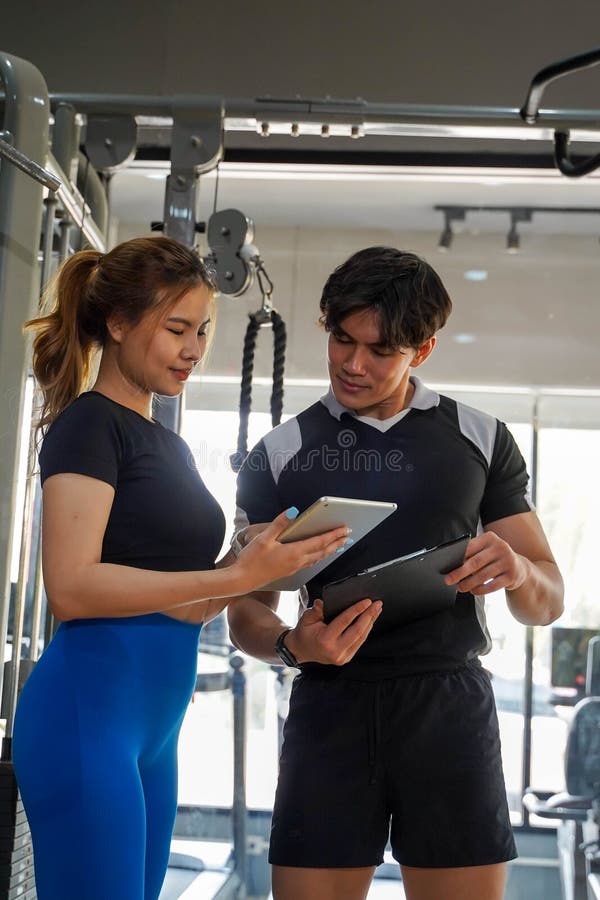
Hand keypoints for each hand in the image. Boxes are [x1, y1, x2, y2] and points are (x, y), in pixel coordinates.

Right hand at [234, 509, 350, 591]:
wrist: (242, 580)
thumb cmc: (251, 560)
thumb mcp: (264, 538)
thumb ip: (280, 523)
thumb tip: (293, 511)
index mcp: (294, 552)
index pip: (319, 541)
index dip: (334, 535)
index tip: (345, 529)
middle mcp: (298, 561)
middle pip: (323, 551)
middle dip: (337, 543)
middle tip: (348, 536)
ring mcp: (295, 568)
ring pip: (318, 558)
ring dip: (330, 550)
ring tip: (340, 545)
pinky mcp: (290, 571)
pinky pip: (311, 562)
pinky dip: (320, 556)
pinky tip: (320, 554)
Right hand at [285, 597, 382, 665]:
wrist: (301, 651)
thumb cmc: (305, 633)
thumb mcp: (306, 619)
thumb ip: (315, 611)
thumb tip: (323, 602)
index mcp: (325, 640)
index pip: (344, 622)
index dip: (357, 610)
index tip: (367, 601)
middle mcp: (335, 650)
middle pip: (357, 631)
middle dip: (369, 616)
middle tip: (377, 604)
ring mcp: (342, 657)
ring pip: (361, 637)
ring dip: (371, 622)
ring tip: (377, 610)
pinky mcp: (346, 658)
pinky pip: (359, 642)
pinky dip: (366, 630)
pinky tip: (370, 620)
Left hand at [444, 531, 528, 594]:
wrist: (519, 567)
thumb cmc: (494, 558)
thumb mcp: (485, 550)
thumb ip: (471, 553)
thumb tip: (452, 567)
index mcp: (490, 537)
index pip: (470, 547)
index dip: (458, 558)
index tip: (446, 566)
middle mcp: (500, 547)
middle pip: (475, 562)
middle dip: (460, 572)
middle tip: (448, 580)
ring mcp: (508, 561)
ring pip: (483, 575)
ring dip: (469, 583)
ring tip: (460, 587)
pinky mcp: (512, 575)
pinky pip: (492, 585)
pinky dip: (480, 590)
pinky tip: (473, 591)